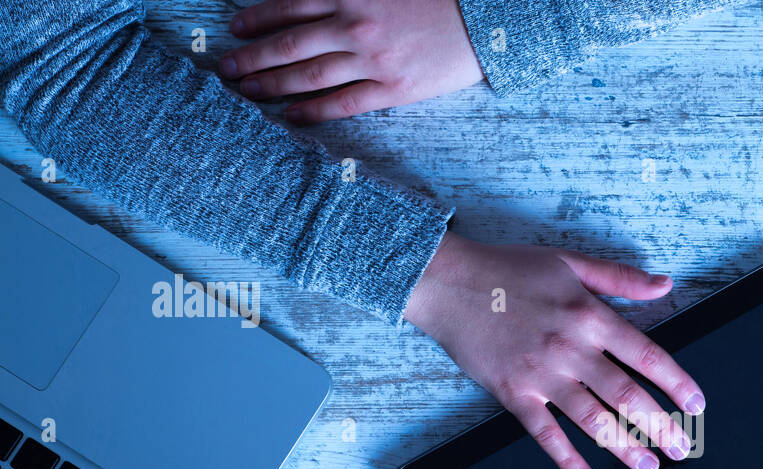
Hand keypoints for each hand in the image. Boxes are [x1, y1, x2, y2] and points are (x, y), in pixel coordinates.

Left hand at [221, 0, 484, 122]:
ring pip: (309, 74)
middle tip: (227, 68)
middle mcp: (355, 25)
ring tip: (247, 91)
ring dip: (272, 83)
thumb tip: (316, 1)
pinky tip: (290, 114)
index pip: (290, 5)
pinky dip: (313, 109)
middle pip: (289, 43)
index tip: (236, 27)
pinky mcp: (394, 87)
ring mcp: (373, 59)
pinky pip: (344, 102)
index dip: (258, 17)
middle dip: (253, 56)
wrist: (488, 18)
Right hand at [405, 234, 705, 468]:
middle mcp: (571, 348)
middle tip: (681, 448)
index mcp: (590, 316)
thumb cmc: (509, 271)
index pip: (647, 356)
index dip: (677, 383)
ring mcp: (542, 374)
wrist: (448, 283)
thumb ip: (620, 278)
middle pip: (626, 394)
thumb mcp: (570, 262)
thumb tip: (664, 284)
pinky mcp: (513, 393)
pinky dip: (566, 458)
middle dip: (660, 425)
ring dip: (623, 446)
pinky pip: (544, 433)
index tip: (696, 405)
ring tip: (648, 467)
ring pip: (592, 418)